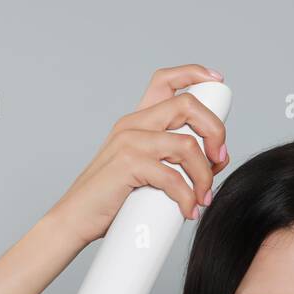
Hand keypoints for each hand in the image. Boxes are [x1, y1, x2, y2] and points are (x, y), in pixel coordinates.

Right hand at [45, 63, 229, 251]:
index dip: (194, 73)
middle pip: (188, 105)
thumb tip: (215, 161)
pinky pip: (173, 177)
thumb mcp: (144, 172)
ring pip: (187, 144)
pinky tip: (188, 210)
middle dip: (215, 131)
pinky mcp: (127, 164)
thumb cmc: (110, 201)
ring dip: (204, 174)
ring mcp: (129, 142)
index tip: (217, 81)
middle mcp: (132, 124)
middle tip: (219, 161)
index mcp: (136, 121)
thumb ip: (173, 160)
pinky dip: (187, 197)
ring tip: (203, 198)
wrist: (74, 219)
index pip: (165, 81)